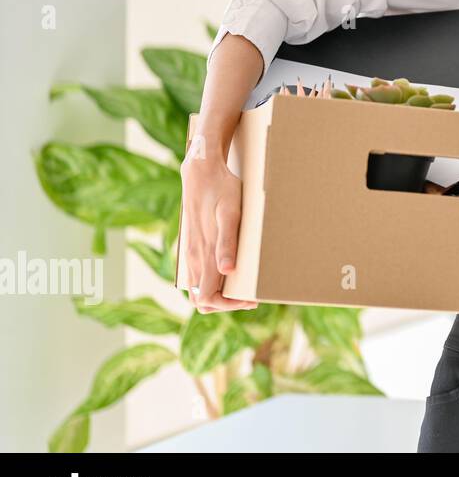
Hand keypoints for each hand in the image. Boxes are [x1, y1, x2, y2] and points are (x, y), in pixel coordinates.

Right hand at [180, 145, 258, 313]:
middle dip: (224, 304)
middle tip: (249, 294)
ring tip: (244, 284)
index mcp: (201, 254)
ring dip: (219, 293)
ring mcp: (190, 252)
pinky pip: (197, 274)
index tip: (249, 297)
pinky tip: (232, 270)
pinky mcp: (191, 244)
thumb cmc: (220, 190)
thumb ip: (227, 244)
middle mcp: (192, 257)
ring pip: (198, 289)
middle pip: (201, 300)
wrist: (202, 171)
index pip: (206, 300)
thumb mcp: (230, 214)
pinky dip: (213, 281)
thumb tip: (227, 272)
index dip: (228, 305)